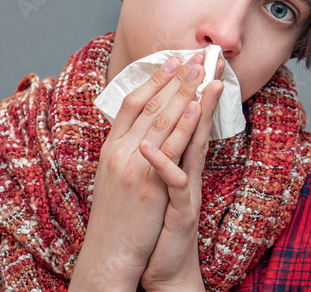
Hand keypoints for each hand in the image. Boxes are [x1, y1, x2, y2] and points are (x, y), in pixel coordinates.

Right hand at [69, 53, 211, 291]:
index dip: (152, 80)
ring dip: (184, 91)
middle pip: (150, 104)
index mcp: (109, 148)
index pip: (131, 102)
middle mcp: (118, 151)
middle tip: (195, 55)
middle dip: (175, 78)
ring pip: (162, 119)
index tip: (170, 61)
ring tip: (202, 69)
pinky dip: (184, 123)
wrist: (107, 255)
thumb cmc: (115, 221)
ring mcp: (132, 165)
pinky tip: (197, 106)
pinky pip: (170, 147)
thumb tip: (139, 133)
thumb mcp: (112, 180)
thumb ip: (124, 154)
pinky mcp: (147, 183)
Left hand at [139, 57, 223, 291]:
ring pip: (193, 149)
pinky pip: (171, 185)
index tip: (199, 58)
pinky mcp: (181, 212)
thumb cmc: (159, 225)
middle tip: (210, 59)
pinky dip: (160, 165)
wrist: (164, 269)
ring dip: (194, 119)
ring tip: (194, 91)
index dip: (194, 86)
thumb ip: (164, 152)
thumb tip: (157, 124)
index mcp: (182, 161)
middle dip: (203, 90)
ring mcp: (187, 190)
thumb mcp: (160, 181)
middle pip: (198, 124)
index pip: (190, 116)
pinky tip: (147, 149)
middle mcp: (189, 171)